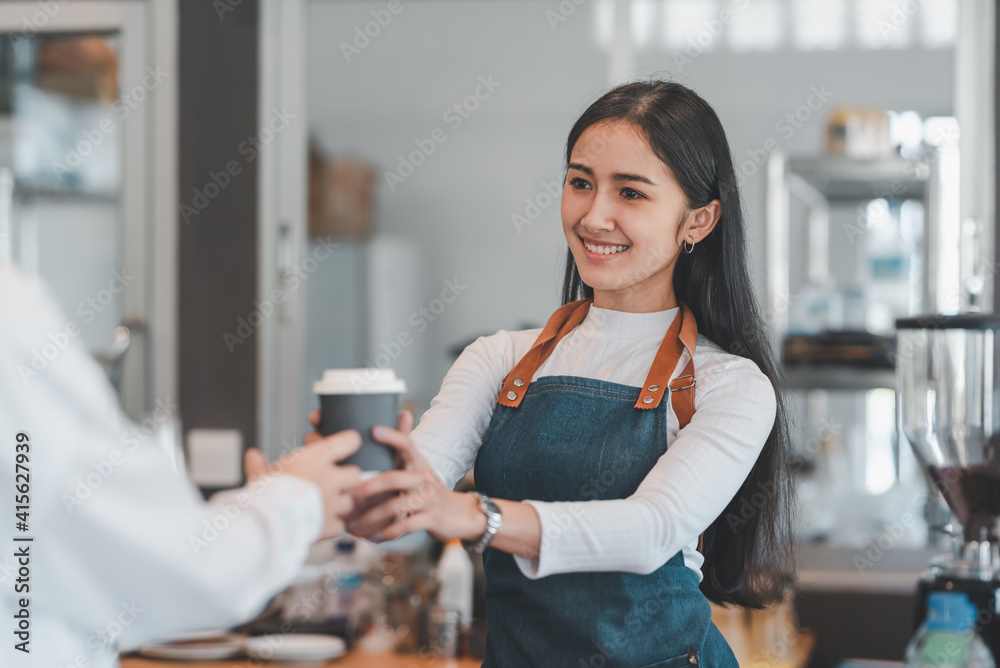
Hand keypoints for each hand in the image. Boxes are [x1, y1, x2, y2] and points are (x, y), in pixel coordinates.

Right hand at [244, 431, 363, 539]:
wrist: (270, 523)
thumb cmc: (265, 494)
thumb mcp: (258, 475)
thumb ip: (258, 464)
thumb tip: (252, 454)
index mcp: (317, 459)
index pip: (350, 441)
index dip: (348, 443)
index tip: (345, 446)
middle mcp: (331, 479)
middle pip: (355, 474)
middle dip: (346, 479)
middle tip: (332, 482)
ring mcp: (334, 503)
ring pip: (349, 501)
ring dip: (339, 504)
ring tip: (322, 505)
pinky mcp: (332, 525)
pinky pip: (340, 524)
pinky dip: (332, 524)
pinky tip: (320, 523)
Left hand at [343, 413, 485, 543]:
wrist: (460, 514)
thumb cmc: (430, 489)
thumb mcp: (421, 466)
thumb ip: (407, 445)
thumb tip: (403, 412)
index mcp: (418, 463)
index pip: (407, 444)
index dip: (392, 436)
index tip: (373, 430)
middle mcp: (423, 478)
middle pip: (393, 478)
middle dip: (368, 487)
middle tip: (347, 494)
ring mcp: (428, 499)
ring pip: (396, 506)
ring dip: (371, 517)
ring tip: (352, 525)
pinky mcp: (431, 519)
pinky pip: (406, 526)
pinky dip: (388, 533)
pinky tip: (374, 538)